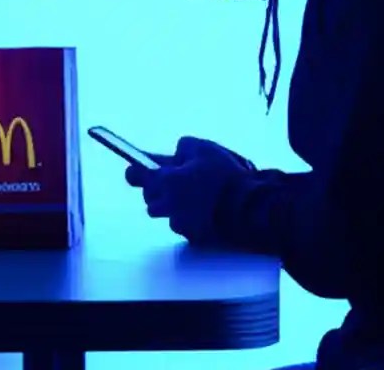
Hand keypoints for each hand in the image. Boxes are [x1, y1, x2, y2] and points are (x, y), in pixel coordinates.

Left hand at [124, 137, 253, 242]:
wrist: (249, 209)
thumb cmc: (225, 178)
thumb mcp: (204, 149)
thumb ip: (183, 147)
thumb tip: (178, 153)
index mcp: (165, 181)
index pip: (134, 175)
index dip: (135, 172)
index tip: (135, 169)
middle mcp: (166, 204)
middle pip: (149, 198)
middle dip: (159, 190)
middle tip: (178, 183)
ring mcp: (179, 223)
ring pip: (166, 214)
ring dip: (174, 207)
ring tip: (197, 197)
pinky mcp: (193, 237)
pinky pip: (184, 227)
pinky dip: (191, 220)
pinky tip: (208, 211)